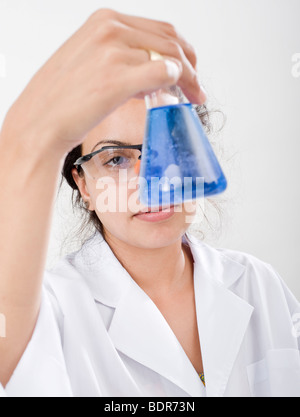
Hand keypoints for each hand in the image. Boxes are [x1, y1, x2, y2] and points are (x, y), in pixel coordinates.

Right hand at [3, 9, 205, 154]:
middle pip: (170, 40)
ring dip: (188, 78)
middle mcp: (110, 29)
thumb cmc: (61, 99)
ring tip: (192, 97)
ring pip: (171, 58)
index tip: (187, 68)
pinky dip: (177, 84)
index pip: (158, 29)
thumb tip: (152, 70)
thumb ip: (120, 57)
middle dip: (191, 64)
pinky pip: (164, 74)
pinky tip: (178, 99)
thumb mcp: (89, 62)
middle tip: (196, 86)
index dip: (180, 49)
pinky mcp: (118, 79)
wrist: (40, 123)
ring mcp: (114, 52)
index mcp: (104, 21)